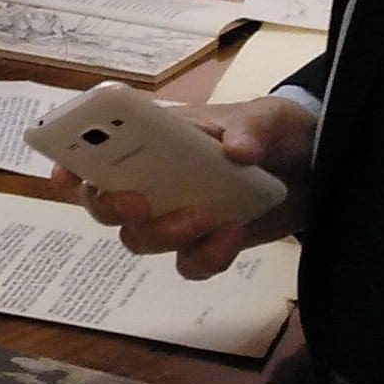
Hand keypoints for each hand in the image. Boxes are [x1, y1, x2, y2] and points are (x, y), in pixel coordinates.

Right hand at [71, 93, 316, 277]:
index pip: (96, 147)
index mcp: (155, 137)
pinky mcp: (204, 244)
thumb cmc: (278, 132)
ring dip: (165, 232)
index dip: (70, 161)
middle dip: (112, 206)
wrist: (318, 170)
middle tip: (140, 202)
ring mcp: (176, 214)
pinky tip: (234, 236)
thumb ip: (253, 129)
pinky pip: (187, 264)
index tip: (65, 175)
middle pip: (104, 203)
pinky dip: (207, 256)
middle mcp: (153, 178)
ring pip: (139, 238)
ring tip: (209, 217)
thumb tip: (236, 150)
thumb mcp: (270, 118)